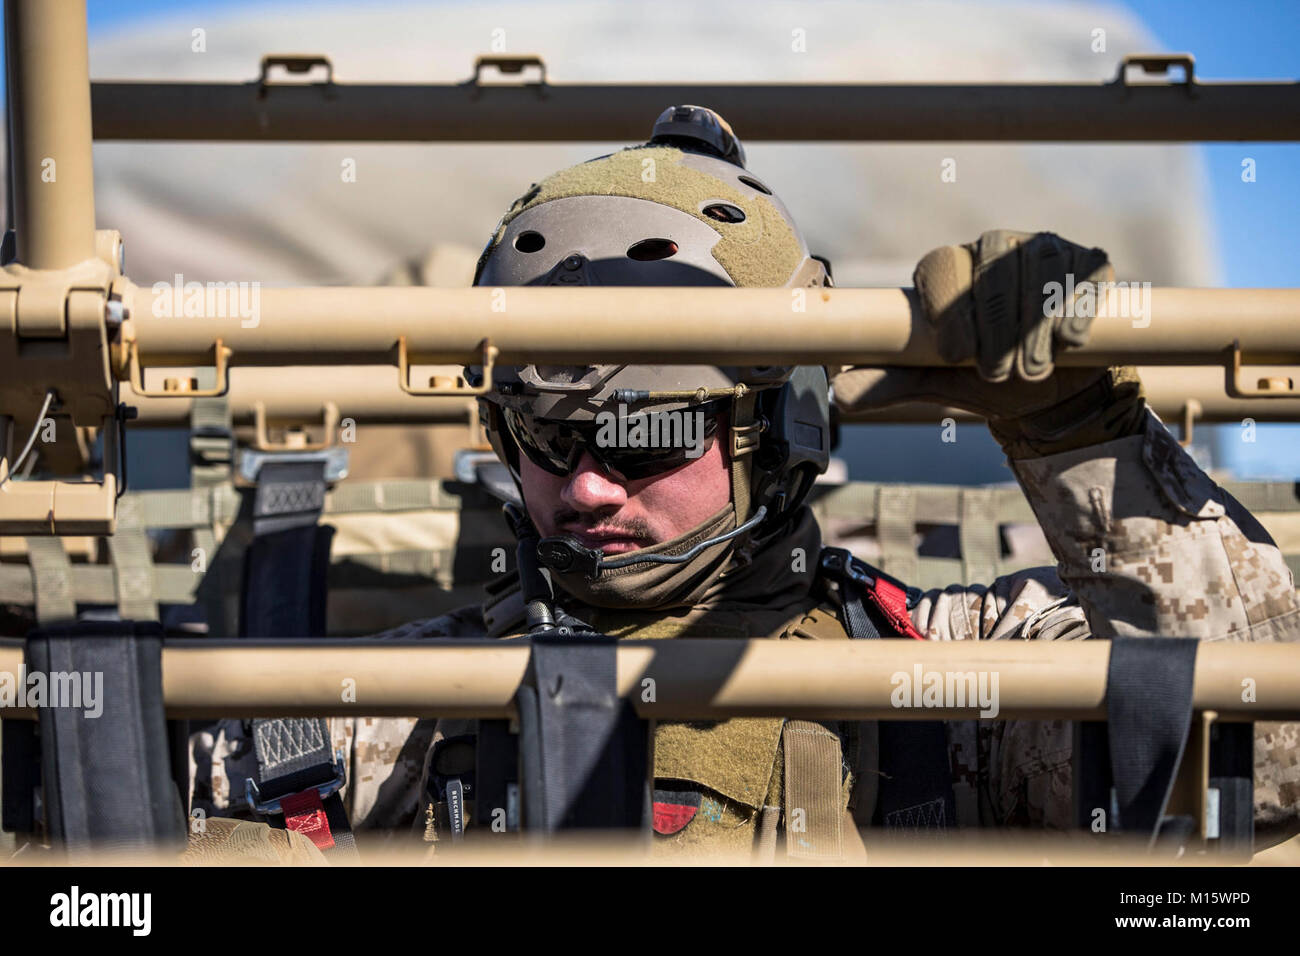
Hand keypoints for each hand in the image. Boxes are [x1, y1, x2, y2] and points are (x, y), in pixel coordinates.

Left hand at [833, 230, 1144, 455]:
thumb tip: (841, 395)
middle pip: (993, 266)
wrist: (1048, 392)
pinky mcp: (1086, 262)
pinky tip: (1067, 343)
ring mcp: (1042, 248)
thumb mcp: (937, 381)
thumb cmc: (985, 378)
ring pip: (1038, 266)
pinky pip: (1083, 271)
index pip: (941, 265)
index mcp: (950, 266)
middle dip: (996, 325)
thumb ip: (892, 381)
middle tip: (996, 374)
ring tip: (1030, 371)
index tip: (956, 355)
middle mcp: (994, 247)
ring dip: (1034, 325)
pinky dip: (1074, 308)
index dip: (948, 307)